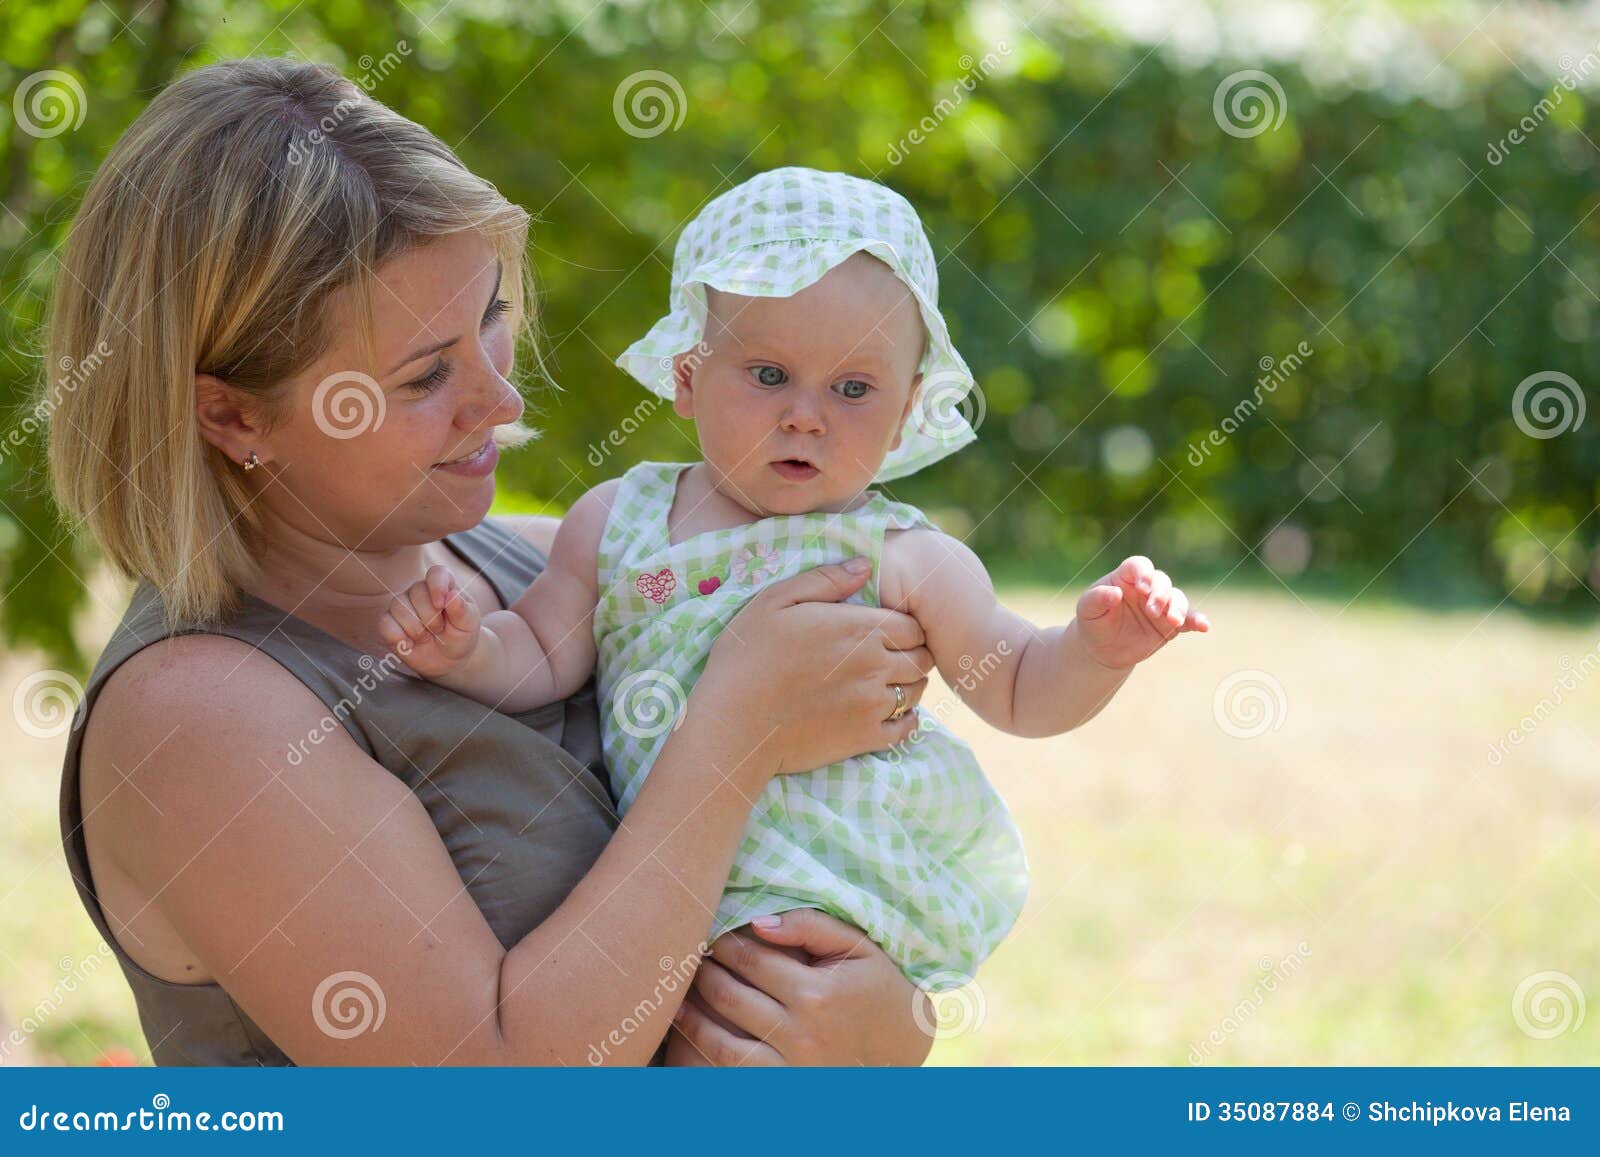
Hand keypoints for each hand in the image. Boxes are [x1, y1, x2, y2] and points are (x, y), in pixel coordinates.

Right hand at [378, 564, 480, 676]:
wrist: (449, 658)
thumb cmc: (460, 635)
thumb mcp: (468, 624)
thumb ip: (462, 610)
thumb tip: (452, 595)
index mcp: (443, 584)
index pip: (436, 573)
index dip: (437, 586)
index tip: (441, 605)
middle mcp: (420, 590)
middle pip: (416, 592)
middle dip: (430, 618)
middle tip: (440, 630)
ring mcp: (402, 605)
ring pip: (399, 608)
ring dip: (416, 629)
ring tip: (427, 637)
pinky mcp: (389, 622)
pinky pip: (385, 624)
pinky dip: (398, 637)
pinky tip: (410, 644)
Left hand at [669, 909, 933, 1065]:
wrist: (903, 1048)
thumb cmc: (878, 987)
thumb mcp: (857, 947)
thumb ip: (811, 926)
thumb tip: (757, 921)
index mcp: (818, 993)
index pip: (753, 960)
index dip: (724, 943)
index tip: (709, 930)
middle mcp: (802, 1032)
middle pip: (730, 996)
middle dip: (702, 972)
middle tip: (686, 956)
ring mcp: (791, 1065)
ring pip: (721, 1041)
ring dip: (691, 1015)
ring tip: (676, 994)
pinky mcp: (784, 1087)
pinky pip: (733, 1072)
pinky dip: (705, 1053)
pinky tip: (691, 1031)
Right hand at [696, 559, 933, 781]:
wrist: (734, 723)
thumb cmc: (747, 657)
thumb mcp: (775, 601)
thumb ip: (825, 580)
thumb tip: (865, 566)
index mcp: (859, 628)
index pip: (913, 626)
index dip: (905, 627)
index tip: (887, 631)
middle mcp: (875, 665)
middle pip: (922, 658)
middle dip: (913, 655)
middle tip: (891, 657)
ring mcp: (873, 705)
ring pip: (918, 692)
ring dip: (909, 685)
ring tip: (887, 683)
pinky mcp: (864, 738)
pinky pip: (906, 729)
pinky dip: (904, 720)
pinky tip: (886, 714)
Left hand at [1075, 554, 1209, 670]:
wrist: (1102, 649)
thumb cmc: (1093, 622)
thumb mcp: (1086, 609)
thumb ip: (1097, 598)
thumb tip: (1114, 593)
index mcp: (1126, 577)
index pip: (1139, 566)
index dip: (1143, 573)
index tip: (1142, 588)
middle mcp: (1147, 588)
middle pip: (1161, 581)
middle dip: (1160, 594)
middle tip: (1152, 610)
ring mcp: (1161, 605)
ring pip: (1177, 598)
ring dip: (1178, 608)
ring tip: (1173, 621)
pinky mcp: (1171, 624)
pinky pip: (1188, 620)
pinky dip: (1197, 621)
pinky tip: (1204, 626)